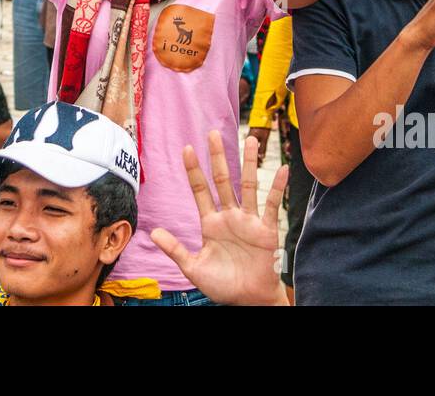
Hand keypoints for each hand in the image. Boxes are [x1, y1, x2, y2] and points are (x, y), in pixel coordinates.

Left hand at [150, 132, 288, 305]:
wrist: (248, 301)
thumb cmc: (222, 285)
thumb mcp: (193, 268)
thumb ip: (175, 249)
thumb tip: (153, 233)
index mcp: (210, 223)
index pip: (200, 190)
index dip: (193, 170)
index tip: (187, 149)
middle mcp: (229, 216)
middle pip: (223, 180)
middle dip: (218, 157)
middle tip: (213, 133)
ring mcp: (248, 221)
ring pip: (248, 185)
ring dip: (249, 163)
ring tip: (251, 140)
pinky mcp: (266, 230)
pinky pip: (272, 205)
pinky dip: (277, 187)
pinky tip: (281, 169)